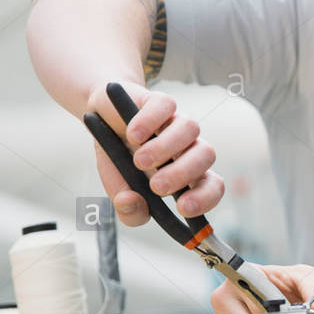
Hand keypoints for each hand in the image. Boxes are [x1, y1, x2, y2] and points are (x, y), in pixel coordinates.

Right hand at [87, 80, 223, 225]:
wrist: (101, 120)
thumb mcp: (120, 191)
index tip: (183, 208)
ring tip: (139, 161)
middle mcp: (187, 147)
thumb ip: (129, 211)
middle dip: (184, 173)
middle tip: (157, 186)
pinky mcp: (159, 102)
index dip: (206, 197)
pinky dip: (150, 121)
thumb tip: (131, 205)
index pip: (212, 185)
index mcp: (187, 173)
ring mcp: (175, 122)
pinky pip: (166, 106)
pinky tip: (133, 135)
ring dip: (165, 149)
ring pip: (190, 129)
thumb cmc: (119, 159)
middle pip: (206, 155)